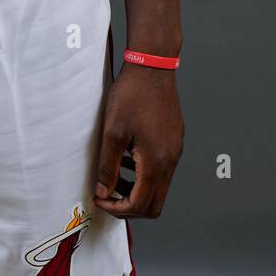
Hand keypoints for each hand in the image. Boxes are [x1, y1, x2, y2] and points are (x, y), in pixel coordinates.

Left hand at [93, 63, 183, 218]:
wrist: (153, 67)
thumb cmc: (132, 95)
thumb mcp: (113, 131)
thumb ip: (108, 166)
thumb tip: (104, 191)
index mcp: (156, 162)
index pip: (139, 205)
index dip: (117, 209)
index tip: (100, 198)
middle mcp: (171, 160)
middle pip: (154, 204)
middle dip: (129, 206)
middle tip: (108, 194)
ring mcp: (175, 151)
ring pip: (160, 187)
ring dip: (137, 189)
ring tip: (115, 175)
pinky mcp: (175, 141)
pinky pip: (163, 169)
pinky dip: (145, 173)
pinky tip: (129, 157)